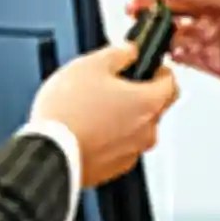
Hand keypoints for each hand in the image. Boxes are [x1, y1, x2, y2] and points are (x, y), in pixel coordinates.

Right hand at [30, 43, 178, 187]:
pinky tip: (88, 129)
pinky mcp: (114, 169)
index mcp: (149, 103)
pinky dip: (110, 138)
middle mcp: (147, 131)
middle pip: (156, 107)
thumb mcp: (91, 65)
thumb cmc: (68, 113)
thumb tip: (130, 51)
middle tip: (115, 86)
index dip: (159, 71)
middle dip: (140, 95)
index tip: (147, 68)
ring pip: (137, 129)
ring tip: (94, 109)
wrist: (48, 154)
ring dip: (123, 118)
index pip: (171, 83)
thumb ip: (119, 53)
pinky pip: (120, 148)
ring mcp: (132, 153)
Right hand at [128, 0, 219, 117]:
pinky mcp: (210, 58)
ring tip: (149, 32)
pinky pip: (183, 54)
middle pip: (172, 2)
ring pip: (173, 29)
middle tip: (138, 9)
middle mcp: (212, 5)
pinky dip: (172, 54)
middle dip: (153, 4)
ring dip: (159, 30)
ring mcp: (210, 32)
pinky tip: (168, 52)